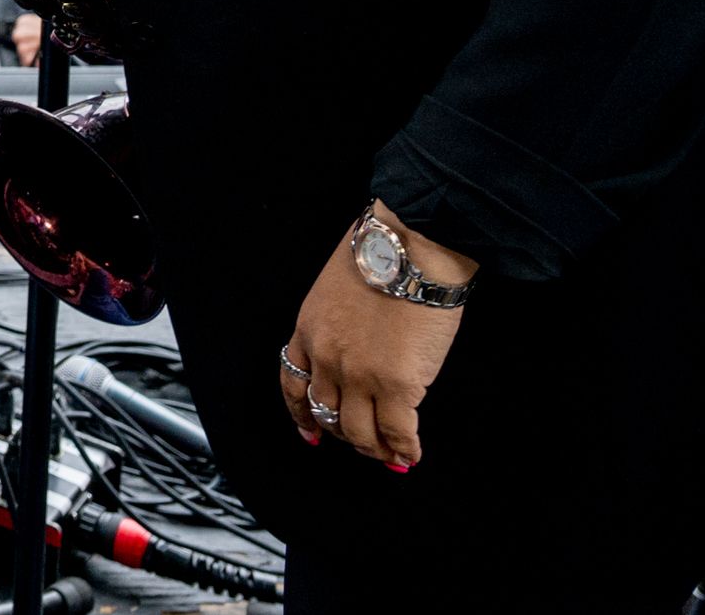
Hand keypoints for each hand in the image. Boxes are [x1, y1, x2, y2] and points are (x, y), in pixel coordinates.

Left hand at [278, 206, 472, 468]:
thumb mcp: (336, 291)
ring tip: (390, 454)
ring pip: (358, 432)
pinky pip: (396, 432)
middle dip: (344, 435)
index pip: (293, 383)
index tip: (310, 433)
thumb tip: (360, 353)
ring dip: (375, 449)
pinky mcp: (397, 385)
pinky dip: (405, 449)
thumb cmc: (380, 257)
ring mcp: (359, 375)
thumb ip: (338, 326)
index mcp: (308, 330)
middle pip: (327, 414)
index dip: (302, 414)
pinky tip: (412, 453)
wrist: (409, 249)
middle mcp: (326, 358)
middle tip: (365, 444)